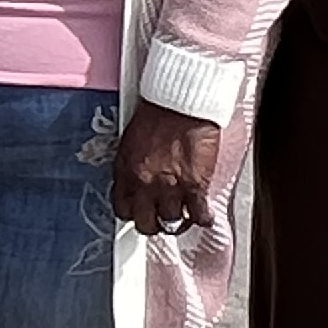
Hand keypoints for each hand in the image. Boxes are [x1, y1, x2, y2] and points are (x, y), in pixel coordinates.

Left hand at [112, 106, 222, 235]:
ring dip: (179, 222)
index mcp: (126, 172)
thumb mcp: (130, 141)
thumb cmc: (157, 114)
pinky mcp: (195, 185)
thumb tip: (134, 184)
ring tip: (184, 216)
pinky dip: (203, 218)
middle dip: (153, 225)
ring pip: (172, 223)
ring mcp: (170, 187)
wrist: (181, 103)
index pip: (122, 209)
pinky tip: (204, 215)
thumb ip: (130, 166)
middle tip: (161, 220)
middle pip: (145, 223)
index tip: (140, 212)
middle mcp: (145, 184)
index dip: (133, 214)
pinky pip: (199, 215)